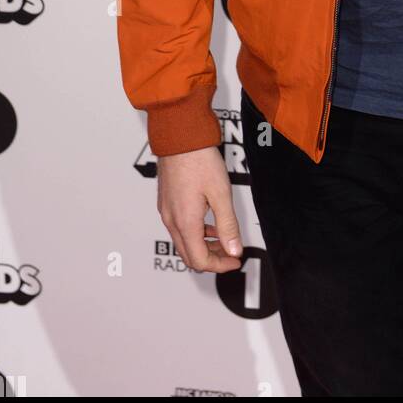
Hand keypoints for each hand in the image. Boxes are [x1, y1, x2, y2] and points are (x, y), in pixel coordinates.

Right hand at [156, 145, 243, 271]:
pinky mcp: (166, 202)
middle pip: (189, 255)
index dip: (220, 265)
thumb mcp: (221, 194)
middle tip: (231, 253)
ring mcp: (167, 212)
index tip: (236, 259)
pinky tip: (210, 223)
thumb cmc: (200, 160)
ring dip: (204, 246)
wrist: (179, 137)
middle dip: (212, 259)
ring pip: (183, 242)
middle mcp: (172, 221)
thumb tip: (234, 251)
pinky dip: (195, 233)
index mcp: (185, 222)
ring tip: (224, 239)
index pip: (200, 260)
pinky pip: (179, 228)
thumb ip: (228, 225)